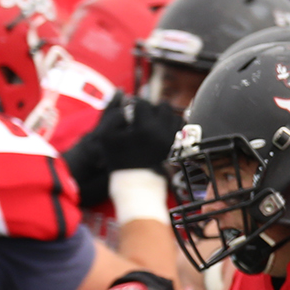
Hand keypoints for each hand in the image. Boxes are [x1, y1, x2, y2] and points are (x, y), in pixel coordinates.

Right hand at [61, 95, 183, 207]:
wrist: (137, 186)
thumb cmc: (119, 161)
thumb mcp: (107, 136)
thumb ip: (113, 115)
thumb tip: (127, 107)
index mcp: (145, 127)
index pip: (143, 103)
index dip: (134, 105)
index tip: (130, 113)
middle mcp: (163, 131)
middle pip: (163, 106)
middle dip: (153, 109)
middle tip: (143, 118)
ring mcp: (173, 140)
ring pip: (175, 116)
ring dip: (164, 117)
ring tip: (153, 125)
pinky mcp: (178, 148)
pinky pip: (182, 129)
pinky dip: (173, 127)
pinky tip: (162, 132)